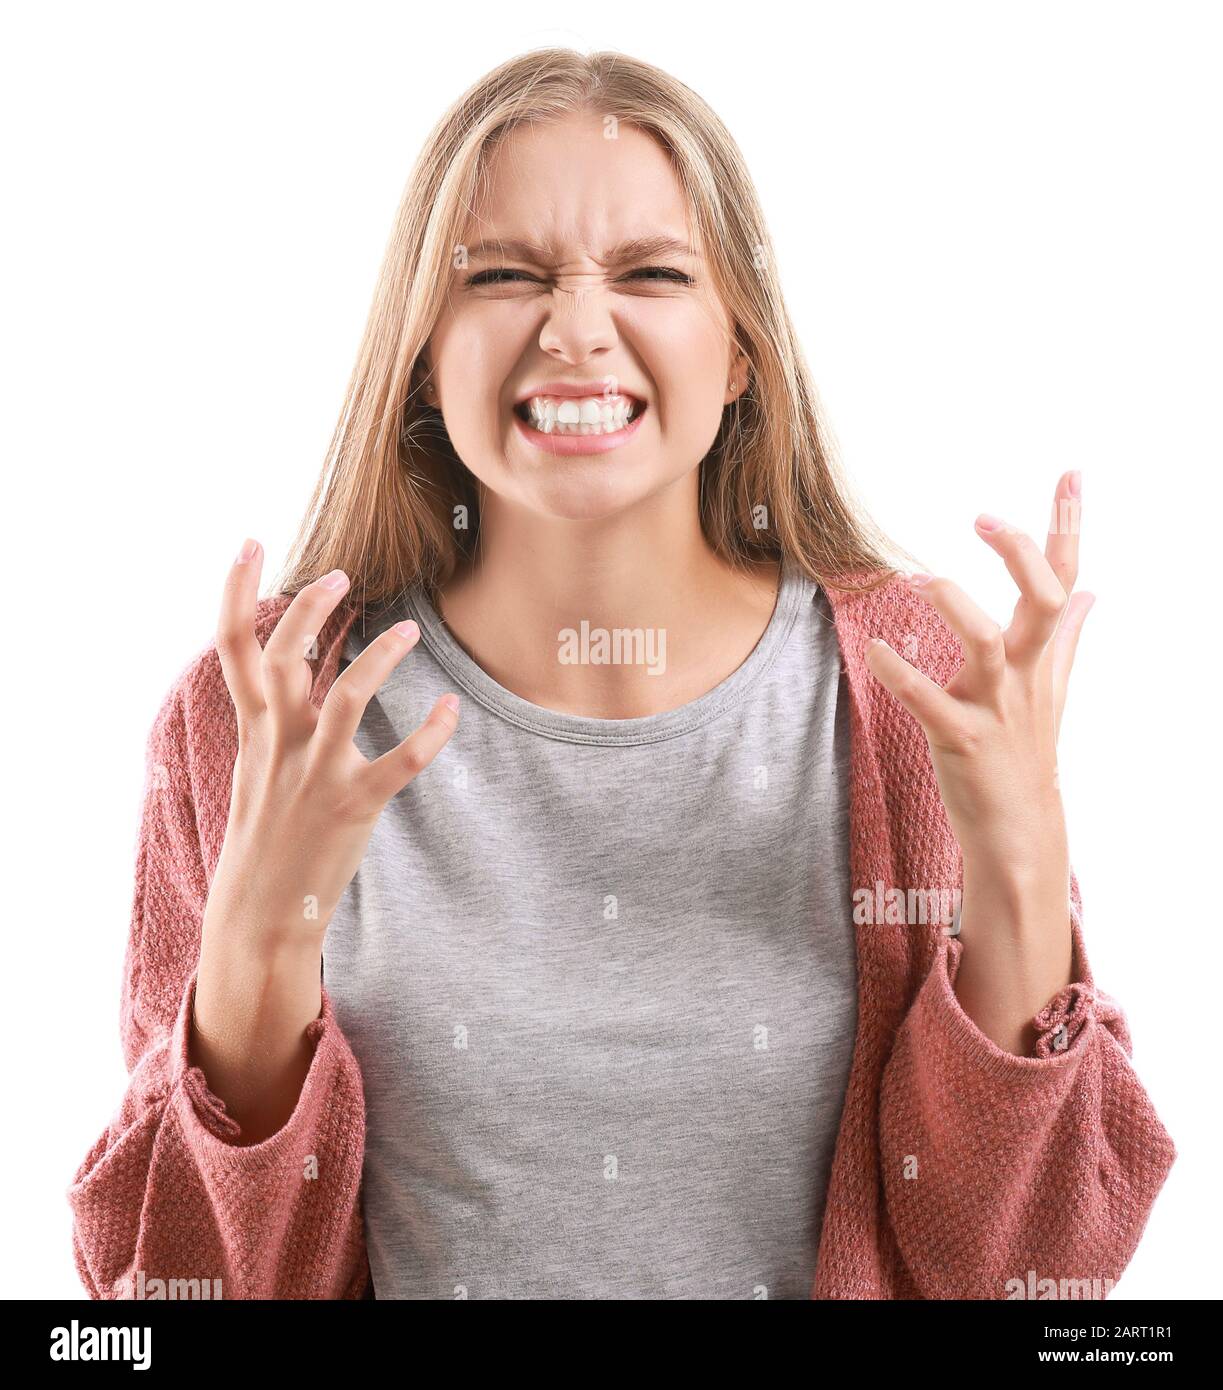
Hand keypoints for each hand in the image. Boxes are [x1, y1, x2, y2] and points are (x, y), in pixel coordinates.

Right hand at [206, 539, 460, 953]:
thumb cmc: (264, 838)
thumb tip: (286, 679)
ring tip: (409, 630)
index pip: (234, 648)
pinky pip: (399, 761)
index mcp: (255, 731)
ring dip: (379, 658)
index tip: (251, 540)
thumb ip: (270, 722)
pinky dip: (430, 733)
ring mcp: (316, 775)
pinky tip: (452, 711)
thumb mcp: (255, 771)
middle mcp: (280, 744)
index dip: (236, 589)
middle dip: (310, 608)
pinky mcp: (353, 806)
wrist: (260, 914)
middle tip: (343, 576)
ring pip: (346, 698)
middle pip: (285, 657)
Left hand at [865, 471, 1092, 874]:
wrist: (1019, 828)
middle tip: (985, 519)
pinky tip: (874, 651)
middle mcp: (1025, 676)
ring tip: (923, 579)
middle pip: (1039, 603)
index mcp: (1042, 657)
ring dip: (956, 609)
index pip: (1063, 581)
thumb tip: (1088, 593)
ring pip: (986, 647)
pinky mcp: (962, 740)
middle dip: (1019, 555)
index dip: (1068, 526)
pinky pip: (930, 703)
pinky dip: (901, 675)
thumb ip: (1065, 638)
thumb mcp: (1051, 689)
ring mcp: (996, 708)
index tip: (1071, 473)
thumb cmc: (1025, 751)